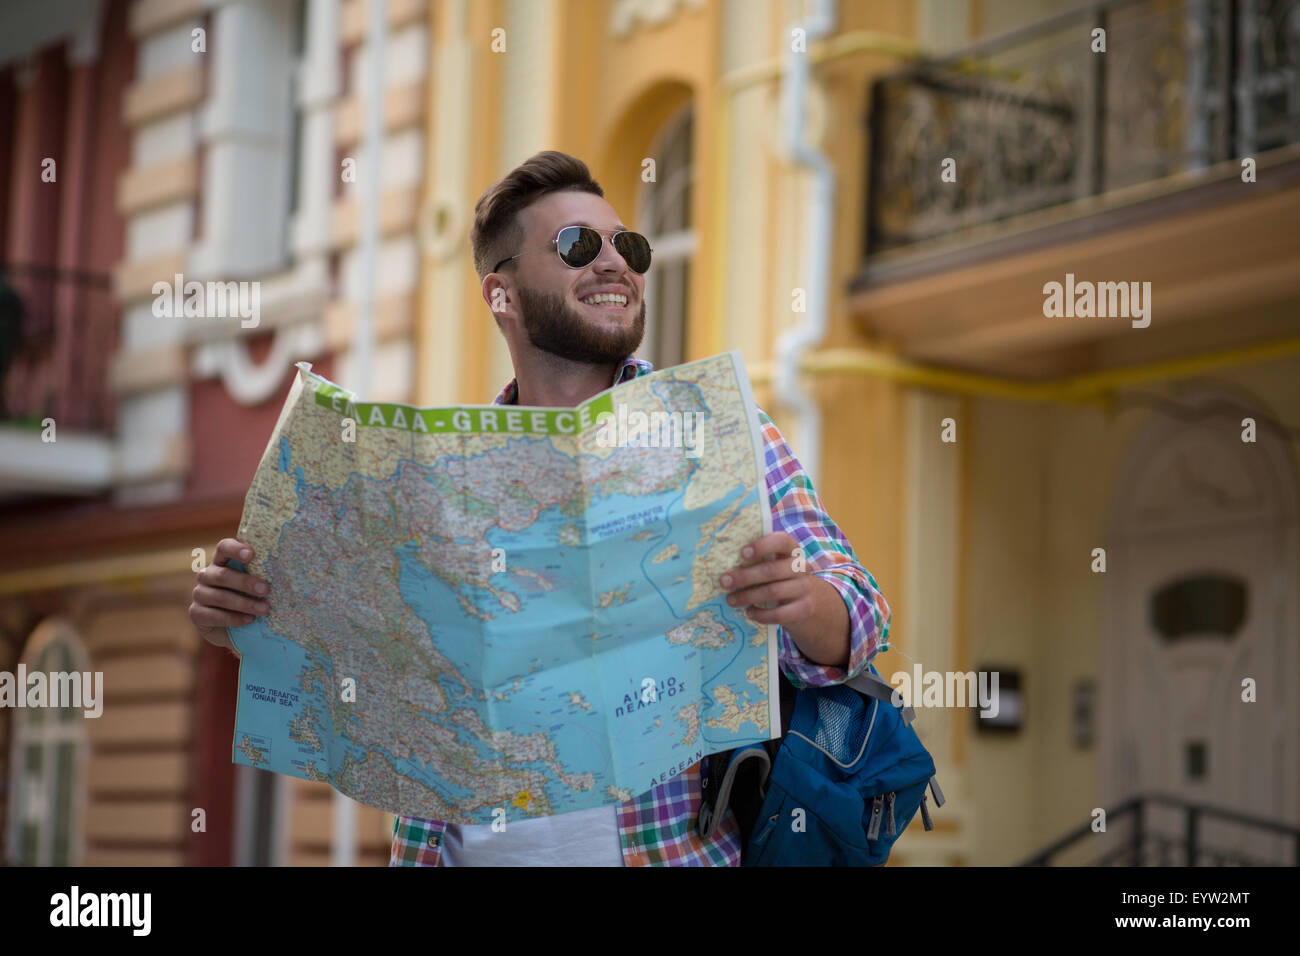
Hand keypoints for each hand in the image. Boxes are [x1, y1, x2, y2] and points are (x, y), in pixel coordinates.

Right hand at [188, 537, 270, 650]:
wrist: (236, 628)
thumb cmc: (252, 598)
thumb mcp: (259, 585)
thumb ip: (265, 574)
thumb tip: (292, 567)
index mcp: (223, 561)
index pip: (224, 547)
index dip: (235, 549)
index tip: (251, 555)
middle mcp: (208, 575)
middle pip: (223, 575)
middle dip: (246, 583)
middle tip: (266, 590)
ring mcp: (200, 594)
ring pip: (219, 597)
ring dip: (244, 604)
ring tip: (264, 609)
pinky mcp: (196, 613)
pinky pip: (213, 615)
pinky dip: (233, 618)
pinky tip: (249, 620)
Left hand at [719, 531, 850, 668]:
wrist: (812, 602)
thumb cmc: (782, 578)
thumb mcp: (776, 564)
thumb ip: (758, 559)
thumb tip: (722, 561)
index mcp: (792, 550)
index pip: (782, 541)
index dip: (762, 546)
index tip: (742, 553)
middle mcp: (801, 567)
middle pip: (772, 570)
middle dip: (745, 576)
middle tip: (724, 582)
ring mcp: (805, 588)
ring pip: (773, 592)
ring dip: (748, 596)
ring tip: (731, 600)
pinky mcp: (804, 609)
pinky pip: (780, 614)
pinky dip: (761, 614)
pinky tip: (749, 612)